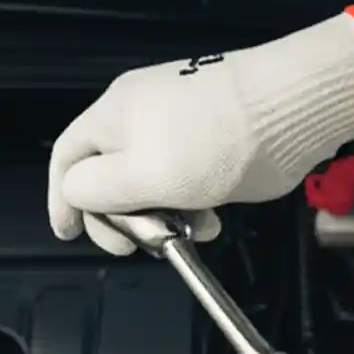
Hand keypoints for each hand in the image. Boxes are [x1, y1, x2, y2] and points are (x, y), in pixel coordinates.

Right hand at [48, 10, 353, 254]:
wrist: (292, 109)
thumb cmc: (221, 139)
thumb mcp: (145, 176)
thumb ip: (98, 190)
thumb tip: (76, 194)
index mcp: (115, 114)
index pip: (68, 159)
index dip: (62, 200)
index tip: (70, 233)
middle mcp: (142, 113)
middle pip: (109, 174)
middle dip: (121, 216)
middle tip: (137, 244)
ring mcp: (179, 124)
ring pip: (151, 182)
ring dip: (163, 215)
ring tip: (187, 232)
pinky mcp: (212, 137)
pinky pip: (186, 177)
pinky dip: (192, 204)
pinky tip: (212, 219)